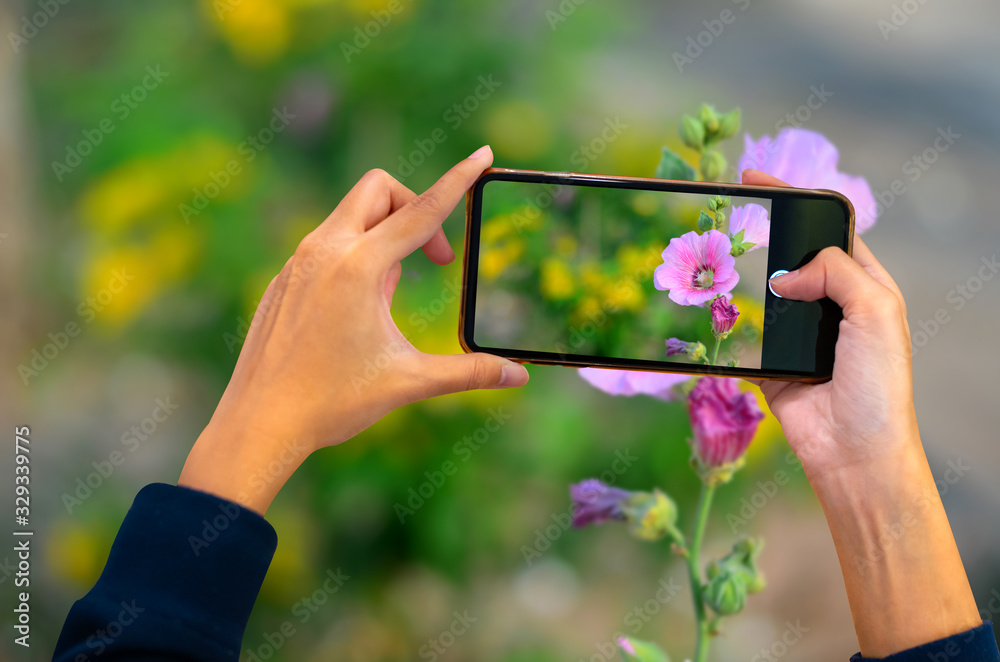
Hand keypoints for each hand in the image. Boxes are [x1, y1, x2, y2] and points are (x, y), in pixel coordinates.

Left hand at [179, 147, 528, 513]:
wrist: (259, 423)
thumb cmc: (332, 402)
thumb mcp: (408, 382)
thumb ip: (468, 372)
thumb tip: (518, 375)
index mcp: (359, 267)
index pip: (422, 211)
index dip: (458, 181)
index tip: (482, 155)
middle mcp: (325, 251)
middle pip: (379, 190)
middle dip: (414, 206)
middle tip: (435, 259)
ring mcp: (298, 262)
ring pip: (351, 216)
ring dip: (383, 237)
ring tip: (390, 297)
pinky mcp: (283, 279)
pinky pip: (326, 246)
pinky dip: (354, 258)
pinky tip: (354, 312)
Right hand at [741, 169, 916, 483]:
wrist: (852, 452)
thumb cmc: (877, 385)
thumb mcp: (875, 312)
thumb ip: (836, 273)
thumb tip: (783, 275)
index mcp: (864, 285)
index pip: (828, 230)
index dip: (795, 201)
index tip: (757, 179)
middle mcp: (830, 305)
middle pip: (790, 258)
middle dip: (762, 239)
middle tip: (726, 220)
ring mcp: (798, 334)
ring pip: (761, 294)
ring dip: (741, 281)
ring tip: (711, 263)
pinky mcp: (770, 362)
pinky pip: (743, 334)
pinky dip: (726, 323)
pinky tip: (709, 309)